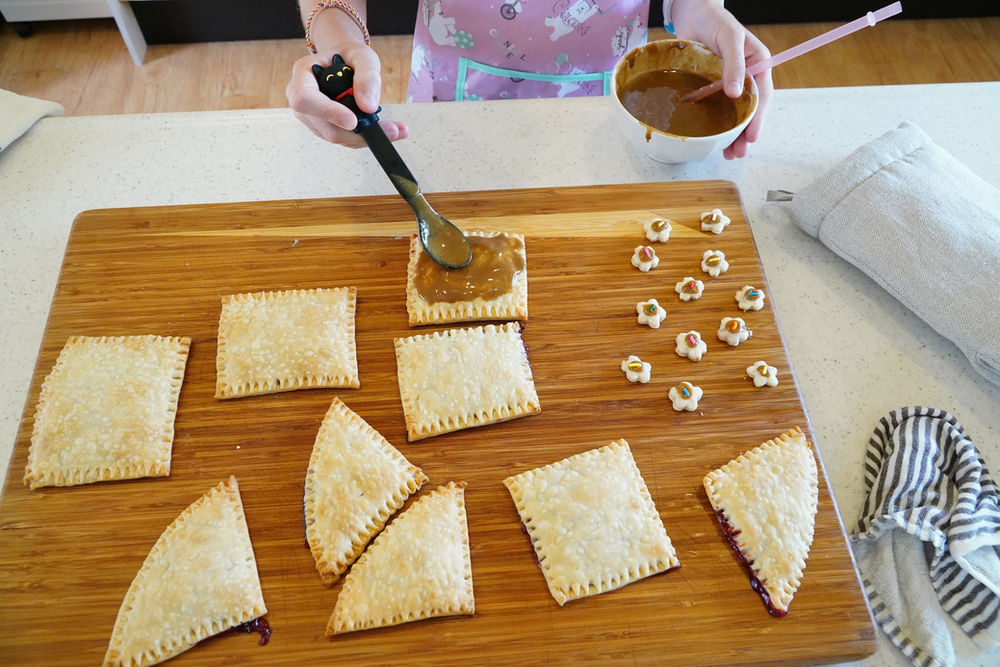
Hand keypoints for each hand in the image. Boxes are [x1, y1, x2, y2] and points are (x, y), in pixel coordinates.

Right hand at [286, 42, 408, 147]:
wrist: (345, 62)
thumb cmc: (349, 55)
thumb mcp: (363, 56)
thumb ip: (367, 77)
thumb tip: (368, 106)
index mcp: (303, 74)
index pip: (305, 99)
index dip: (328, 112)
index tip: (352, 120)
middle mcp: (300, 98)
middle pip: (324, 126)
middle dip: (357, 133)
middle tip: (390, 130)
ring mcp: (310, 116)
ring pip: (335, 137)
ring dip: (364, 137)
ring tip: (395, 130)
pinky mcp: (322, 128)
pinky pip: (342, 138)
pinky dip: (363, 137)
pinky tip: (383, 130)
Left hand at [670, 0, 772, 158]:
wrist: (691, 12)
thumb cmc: (713, 20)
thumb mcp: (728, 38)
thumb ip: (733, 64)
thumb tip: (735, 93)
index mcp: (757, 64)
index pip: (761, 96)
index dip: (758, 118)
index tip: (751, 136)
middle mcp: (746, 76)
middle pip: (749, 110)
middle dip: (745, 133)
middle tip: (737, 153)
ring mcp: (728, 83)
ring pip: (734, 114)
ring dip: (732, 135)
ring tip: (728, 153)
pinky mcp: (711, 87)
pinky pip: (716, 109)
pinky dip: (717, 125)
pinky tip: (714, 139)